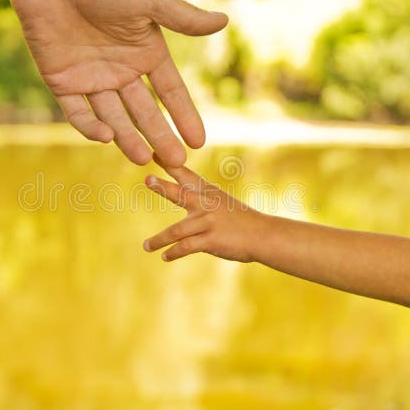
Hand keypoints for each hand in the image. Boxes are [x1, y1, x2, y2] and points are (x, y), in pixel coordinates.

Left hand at [7, 0, 227, 165]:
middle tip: (176, 163)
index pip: (171, 92)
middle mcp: (121, 69)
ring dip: (128, 139)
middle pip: (145, 112)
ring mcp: (91, 78)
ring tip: (144, 159)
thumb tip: (223, 21)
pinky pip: (78, 113)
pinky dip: (91, 127)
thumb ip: (183, 18)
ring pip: (114, 117)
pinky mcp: (62, 82)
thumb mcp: (149, 0)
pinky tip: (107, 137)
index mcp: (145, 51)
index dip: (185, 116)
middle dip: (161, 137)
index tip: (199, 142)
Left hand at [142, 158, 264, 261]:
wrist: (263, 235)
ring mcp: (209, 222)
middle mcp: (207, 204)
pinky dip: (174, 252)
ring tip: (146, 246)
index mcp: (208, 192)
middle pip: (180, 193)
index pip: (186, 175)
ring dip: (159, 240)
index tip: (154, 153)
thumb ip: (201, 198)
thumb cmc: (240, 220)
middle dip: (163, 187)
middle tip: (147, 179)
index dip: (169, 164)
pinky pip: (186, 247)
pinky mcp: (211, 240)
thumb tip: (180, 194)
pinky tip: (165, 256)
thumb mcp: (221, 202)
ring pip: (177, 230)